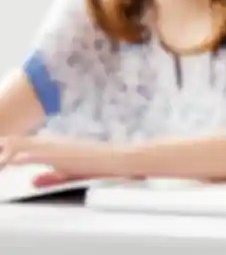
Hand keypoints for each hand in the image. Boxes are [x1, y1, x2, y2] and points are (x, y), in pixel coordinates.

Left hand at [0, 135, 132, 180]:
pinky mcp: (63, 155)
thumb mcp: (70, 173)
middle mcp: (52, 144)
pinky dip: (24, 156)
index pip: (24, 143)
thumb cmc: (98, 167)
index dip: (7, 145)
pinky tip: (13, 160)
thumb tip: (32, 180)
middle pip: (19, 142)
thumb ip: (50, 177)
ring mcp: (57, 148)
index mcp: (53, 146)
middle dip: (3, 145)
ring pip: (24, 145)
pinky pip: (38, 155)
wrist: (118, 160)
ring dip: (7, 150)